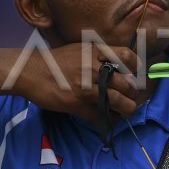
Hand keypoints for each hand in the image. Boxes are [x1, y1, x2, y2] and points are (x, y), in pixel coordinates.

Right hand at [8, 42, 144, 122]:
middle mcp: (94, 69)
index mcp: (96, 52)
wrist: (31, 72)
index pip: (127, 56)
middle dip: (133, 92)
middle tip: (131, 96)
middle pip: (128, 84)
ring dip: (127, 108)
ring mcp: (87, 88)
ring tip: (126, 109)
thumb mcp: (80, 49)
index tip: (137, 74)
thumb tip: (121, 68)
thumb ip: (99, 56)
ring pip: (119, 102)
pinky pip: (101, 115)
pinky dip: (109, 119)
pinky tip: (109, 118)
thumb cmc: (55, 60)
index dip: (137, 67)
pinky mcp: (78, 104)